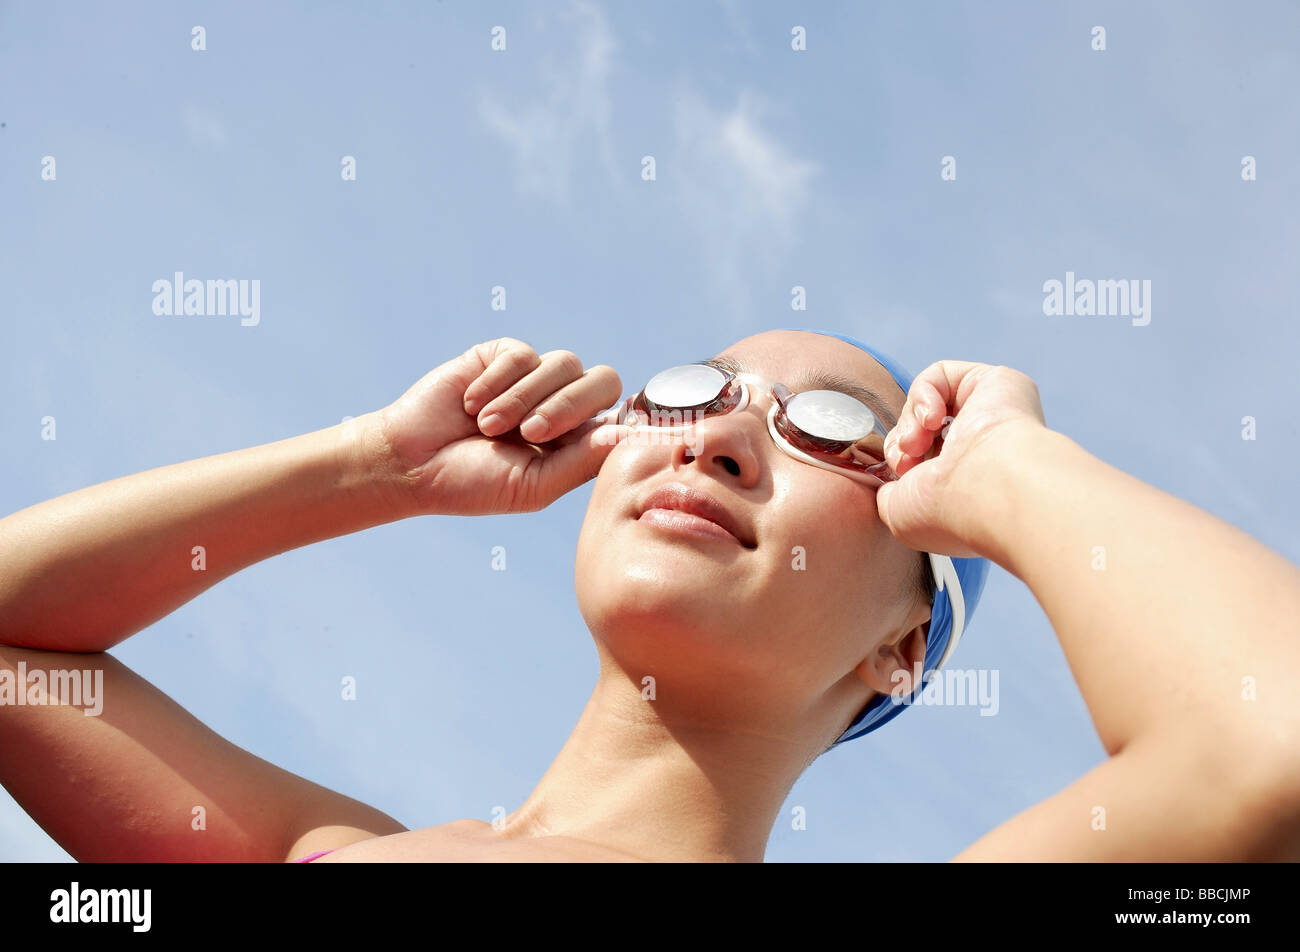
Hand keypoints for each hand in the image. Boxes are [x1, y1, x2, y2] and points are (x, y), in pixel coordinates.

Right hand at [372, 338, 629, 515]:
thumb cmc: (473, 483)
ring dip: (524, 398)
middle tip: (532, 433)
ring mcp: (534, 378)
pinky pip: (522, 354)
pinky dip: (497, 381)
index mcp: (578, 440)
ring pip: (564, 364)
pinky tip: (471, 404)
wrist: (413, 463)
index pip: (621, 415)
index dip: (630, 413)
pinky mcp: (503, 357)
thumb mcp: (534, 486)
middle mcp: (563, 405)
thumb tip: (625, 434)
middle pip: (603, 380)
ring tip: (489, 427)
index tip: (631, 421)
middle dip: (570, 405)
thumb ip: (581, 462)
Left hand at [876, 361, 1046, 557]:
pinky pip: (941, 375)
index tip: (901, 472)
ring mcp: (993, 415)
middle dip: (903, 439)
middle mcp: (984, 450)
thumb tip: (889, 484)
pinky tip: (933, 419)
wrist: (987, 492)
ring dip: (911, 418)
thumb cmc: (947, 512)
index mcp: (966, 482)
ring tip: (917, 440)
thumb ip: (889, 495)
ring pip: (931, 400)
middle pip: (923, 428)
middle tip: (906, 458)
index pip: (922, 458)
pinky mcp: (998, 383)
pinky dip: (923, 393)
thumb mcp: (900, 514)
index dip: (899, 458)